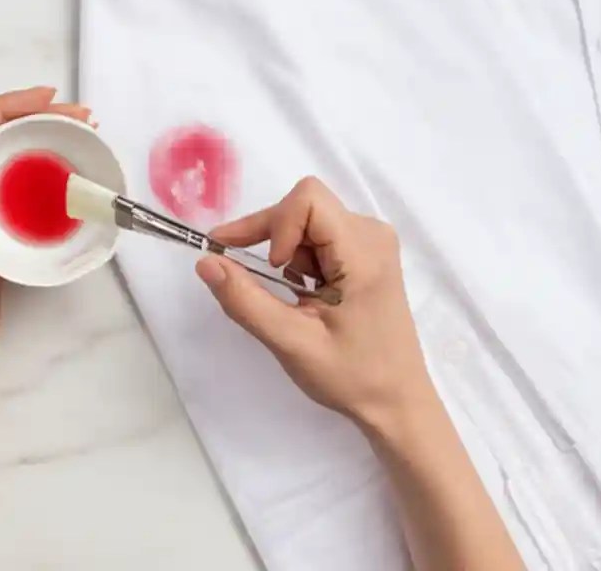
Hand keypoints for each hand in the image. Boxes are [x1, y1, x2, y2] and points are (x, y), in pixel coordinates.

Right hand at [195, 177, 434, 429]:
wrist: (396, 401)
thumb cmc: (352, 376)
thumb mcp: (292, 343)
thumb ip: (245, 301)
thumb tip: (204, 263)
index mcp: (364, 252)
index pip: (308, 199)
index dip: (276, 226)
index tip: (270, 269)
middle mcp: (373, 235)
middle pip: (305, 206)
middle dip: (271, 240)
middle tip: (248, 278)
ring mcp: (373, 243)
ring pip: (307, 222)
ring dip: (286, 255)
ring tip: (296, 300)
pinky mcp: (367, 255)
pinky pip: (319, 237)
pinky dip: (299, 262)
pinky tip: (307, 297)